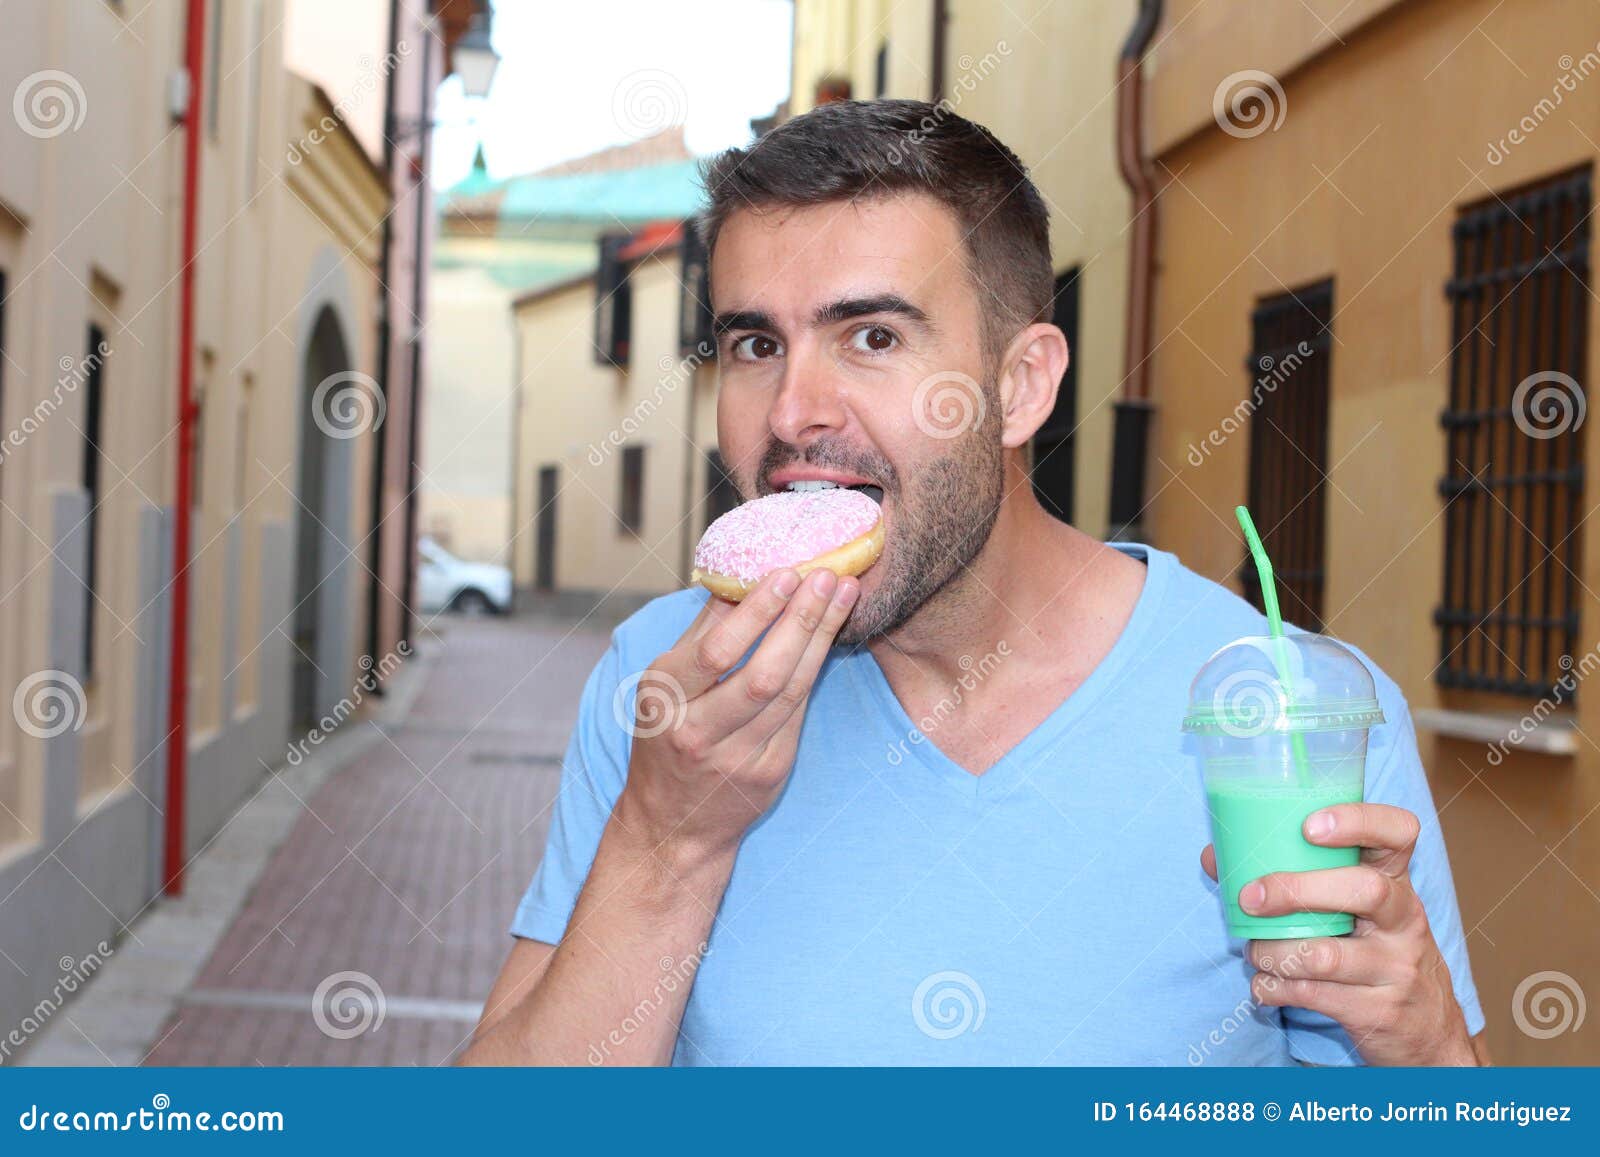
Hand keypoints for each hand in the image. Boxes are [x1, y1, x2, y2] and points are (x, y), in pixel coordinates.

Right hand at [613, 568, 856, 864]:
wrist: (673, 826)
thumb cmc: (666, 739)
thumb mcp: (663, 688)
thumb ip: (699, 635)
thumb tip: (736, 577)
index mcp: (664, 700)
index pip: (716, 652)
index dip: (756, 612)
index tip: (787, 573)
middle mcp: (698, 732)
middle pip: (762, 674)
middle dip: (801, 620)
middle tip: (828, 576)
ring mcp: (737, 757)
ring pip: (789, 691)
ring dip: (820, 638)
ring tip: (842, 595)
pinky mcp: (769, 773)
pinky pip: (797, 713)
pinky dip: (815, 669)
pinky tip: (830, 635)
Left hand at [1200, 803, 1476, 1065]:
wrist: (1427, 1028)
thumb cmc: (1370, 947)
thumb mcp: (1350, 907)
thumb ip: (1294, 875)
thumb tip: (1215, 857)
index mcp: (1396, 880)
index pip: (1399, 832)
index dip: (1358, 820)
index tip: (1309, 826)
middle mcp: (1405, 919)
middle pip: (1364, 889)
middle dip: (1296, 890)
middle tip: (1250, 899)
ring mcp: (1397, 967)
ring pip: (1328, 954)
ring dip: (1274, 952)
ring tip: (1254, 952)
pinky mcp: (1379, 1011)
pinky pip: (1314, 995)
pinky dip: (1275, 988)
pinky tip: (1263, 985)